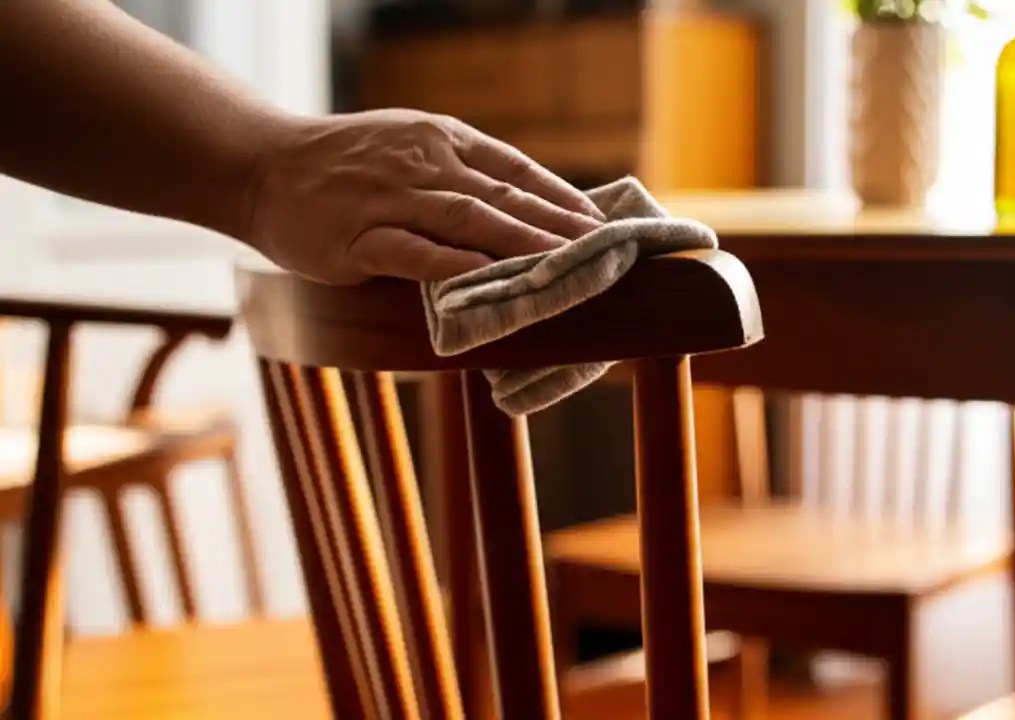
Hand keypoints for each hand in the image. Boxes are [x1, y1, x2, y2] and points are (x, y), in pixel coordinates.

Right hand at [244, 108, 604, 284]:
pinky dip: (454, 266)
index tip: (601, 224)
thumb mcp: (408, 148)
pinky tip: (489, 279)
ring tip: (565, 266)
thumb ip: (460, 173)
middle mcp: (424, 163)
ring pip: (469, 220)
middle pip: (504, 196)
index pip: (516, 170)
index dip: (562, 197)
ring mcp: (390, 198)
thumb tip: (524, 208)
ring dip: (523, 243)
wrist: (262, 166)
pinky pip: (414, 252)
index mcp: (442, 139)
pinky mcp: (358, 237)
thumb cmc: (344, 165)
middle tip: (604, 251)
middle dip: (559, 226)